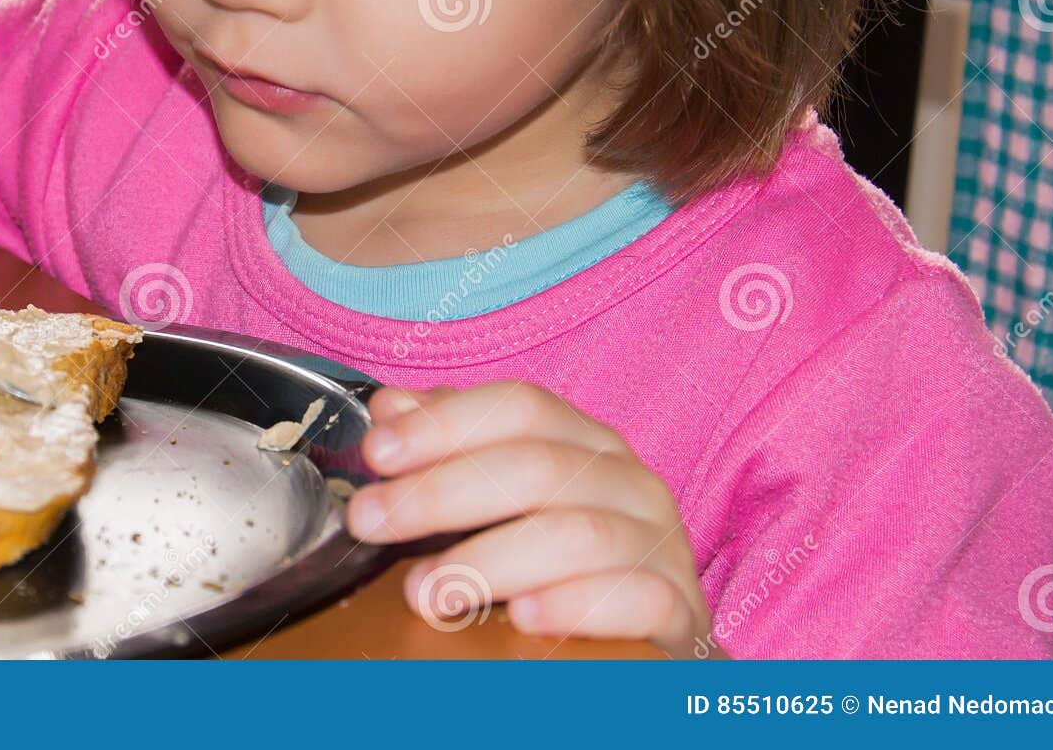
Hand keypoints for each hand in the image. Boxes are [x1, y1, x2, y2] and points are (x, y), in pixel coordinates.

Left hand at [344, 381, 711, 656]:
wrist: (656, 646)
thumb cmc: (569, 566)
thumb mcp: (507, 500)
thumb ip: (451, 451)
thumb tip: (389, 410)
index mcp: (587, 443)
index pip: (519, 407)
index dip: (443, 423)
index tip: (376, 453)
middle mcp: (629, 482)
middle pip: (535, 467)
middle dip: (440, 492)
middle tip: (372, 523)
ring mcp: (661, 545)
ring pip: (578, 535)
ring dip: (489, 561)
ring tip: (425, 593)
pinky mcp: (680, 613)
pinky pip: (636, 599)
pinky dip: (574, 606)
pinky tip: (522, 618)